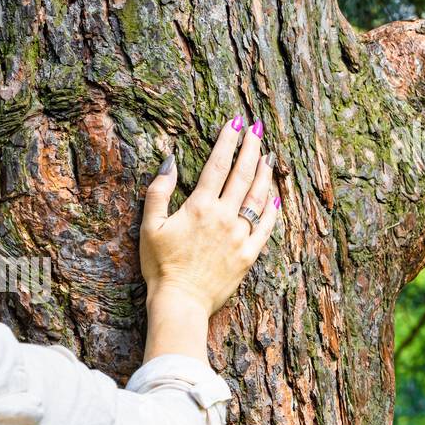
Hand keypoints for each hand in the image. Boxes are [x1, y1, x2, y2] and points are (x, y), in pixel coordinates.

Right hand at [140, 116, 279, 359]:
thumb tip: (169, 162)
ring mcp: (240, 235)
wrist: (180, 301)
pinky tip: (276, 197)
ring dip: (265, 173)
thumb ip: (158, 192)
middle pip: (243, 175)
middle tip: (257, 129)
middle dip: (251, 148)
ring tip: (268, 156)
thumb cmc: (160, 266)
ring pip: (259, 197)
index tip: (236, 122)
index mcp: (200, 207)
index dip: (228, 141)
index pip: (218, 165)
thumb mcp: (149, 226)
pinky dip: (273, 210)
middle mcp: (224, 216)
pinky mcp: (249, 255)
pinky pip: (267, 227)